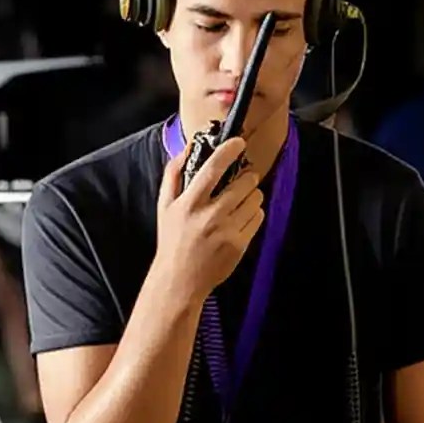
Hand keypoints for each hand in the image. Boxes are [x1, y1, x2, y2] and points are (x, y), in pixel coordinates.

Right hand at [154, 138, 263, 301]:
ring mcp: (227, 231)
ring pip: (255, 199)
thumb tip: (188, 148)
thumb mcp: (164, 206)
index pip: (212, 169)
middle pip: (242, 183)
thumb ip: (173, 174)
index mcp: (189, 203)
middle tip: (243, 177)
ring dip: (252, 194)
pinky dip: (254, 212)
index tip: (238, 142)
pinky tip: (242, 216)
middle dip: (247, 176)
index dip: (227, 151)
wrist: (179, 280)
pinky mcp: (240, 244)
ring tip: (242, 199)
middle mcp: (209, 215)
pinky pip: (258, 217)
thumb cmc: (172, 240)